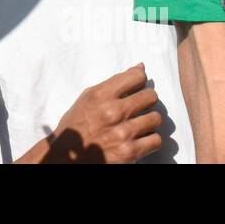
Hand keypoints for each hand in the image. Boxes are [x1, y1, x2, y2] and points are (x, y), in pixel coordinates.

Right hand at [20, 64, 162, 163]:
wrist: (68, 156)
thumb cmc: (77, 125)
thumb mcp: (88, 97)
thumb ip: (114, 82)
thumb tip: (141, 67)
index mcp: (101, 95)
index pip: (137, 77)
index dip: (140, 80)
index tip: (137, 86)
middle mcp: (113, 112)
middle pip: (151, 96)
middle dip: (147, 100)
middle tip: (140, 106)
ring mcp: (123, 133)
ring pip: (156, 118)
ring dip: (150, 121)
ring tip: (140, 123)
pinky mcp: (130, 152)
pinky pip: (156, 139)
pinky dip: (150, 139)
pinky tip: (141, 138)